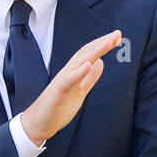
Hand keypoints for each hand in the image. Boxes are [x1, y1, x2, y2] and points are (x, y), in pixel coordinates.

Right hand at [19, 30, 120, 144]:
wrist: (39, 122)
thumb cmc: (58, 107)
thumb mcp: (80, 91)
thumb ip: (89, 78)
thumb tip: (100, 63)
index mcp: (74, 73)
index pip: (90, 54)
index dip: (103, 45)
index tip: (117, 37)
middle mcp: (68, 73)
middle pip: (86, 54)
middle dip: (102, 43)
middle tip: (117, 33)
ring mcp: (62, 82)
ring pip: (79, 63)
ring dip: (94, 52)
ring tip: (107, 42)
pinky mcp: (58, 93)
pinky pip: (68, 81)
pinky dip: (78, 73)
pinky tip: (88, 65)